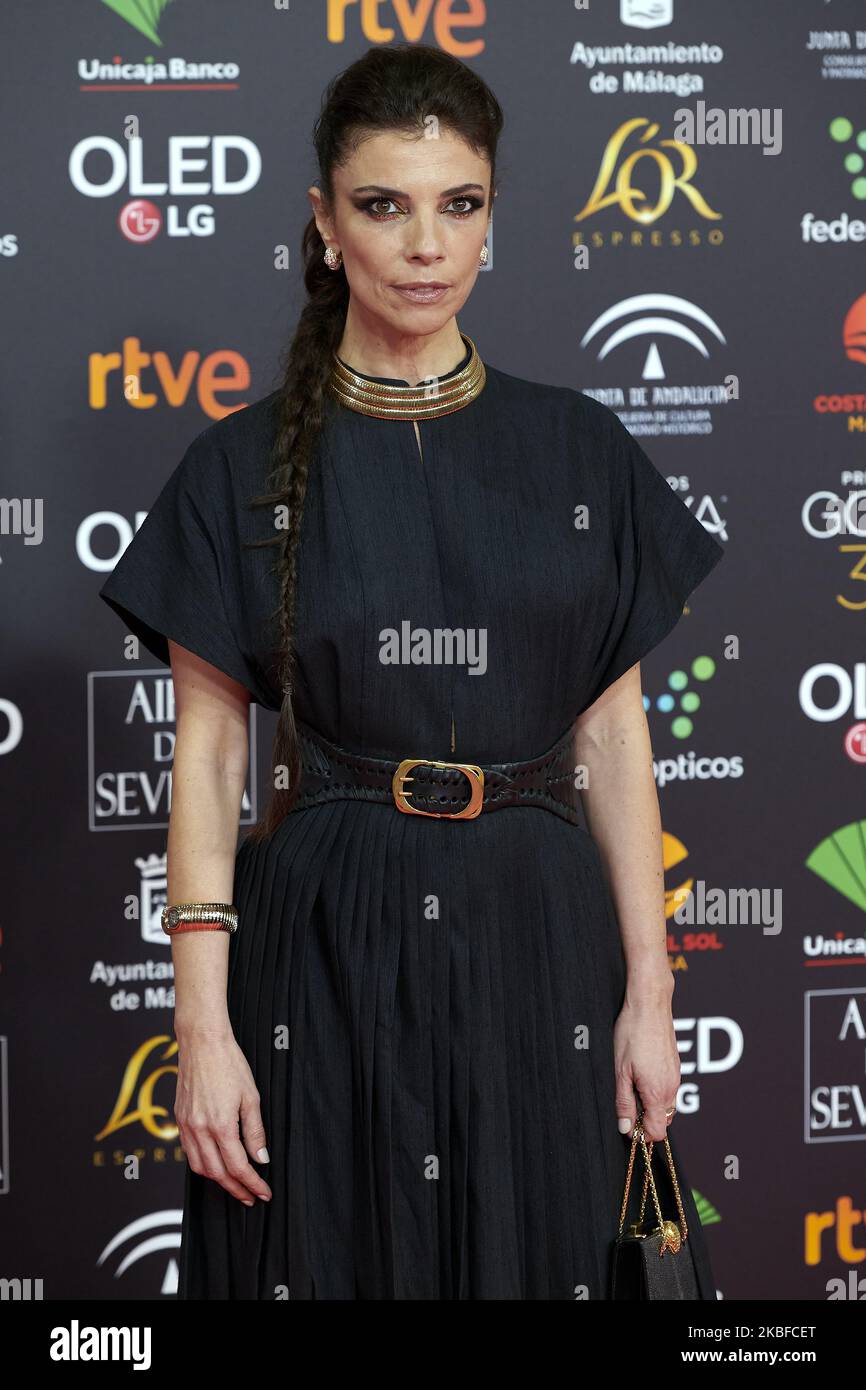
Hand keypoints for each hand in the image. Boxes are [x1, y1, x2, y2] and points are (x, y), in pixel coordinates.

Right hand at [175, 1032, 272, 1205]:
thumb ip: (255, 1131)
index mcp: (220, 1125)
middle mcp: (199, 1129)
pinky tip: (215, 1163)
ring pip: (199, 1167)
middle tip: (251, 1196)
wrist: (202, 1042)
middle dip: (235, 1189)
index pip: (238, 1167)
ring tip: (235, 1184)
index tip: (263, 1193)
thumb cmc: (229, 1063)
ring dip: (218, 1180)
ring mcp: (186, 1125)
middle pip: (217, 1173)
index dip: (252, 1184)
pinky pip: (189, 1152)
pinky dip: (203, 1164)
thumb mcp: (251, 1096)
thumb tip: (261, 1158)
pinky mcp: (180, 1119)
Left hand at [613, 987, 679, 1142]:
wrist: (650, 1004)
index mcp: (658, 1092)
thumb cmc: (632, 1033)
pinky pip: (668, 1089)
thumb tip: (626, 1128)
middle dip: (645, 1119)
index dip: (641, 1133)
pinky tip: (641, 1073)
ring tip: (631, 1084)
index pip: (657, 1132)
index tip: (626, 1125)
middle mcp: (672, 1087)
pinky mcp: (675, 1066)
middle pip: (663, 1121)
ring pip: (666, 1105)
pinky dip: (656, 1090)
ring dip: (650, 1104)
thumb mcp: (620, 1071)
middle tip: (626, 1102)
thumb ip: (624, 1102)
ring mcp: (676, 1076)